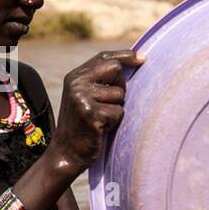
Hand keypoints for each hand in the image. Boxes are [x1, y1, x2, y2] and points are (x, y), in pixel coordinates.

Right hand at [49, 49, 143, 172]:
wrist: (66, 153)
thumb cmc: (83, 126)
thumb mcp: (85, 97)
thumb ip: (100, 81)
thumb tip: (135, 62)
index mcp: (75, 77)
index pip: (104, 57)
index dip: (125, 56)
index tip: (142, 58)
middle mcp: (76, 83)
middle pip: (115, 68)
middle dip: (121, 86)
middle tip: (109, 105)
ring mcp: (82, 98)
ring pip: (120, 94)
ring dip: (116, 109)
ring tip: (101, 120)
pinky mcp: (91, 114)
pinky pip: (119, 111)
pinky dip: (114, 122)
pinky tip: (100, 129)